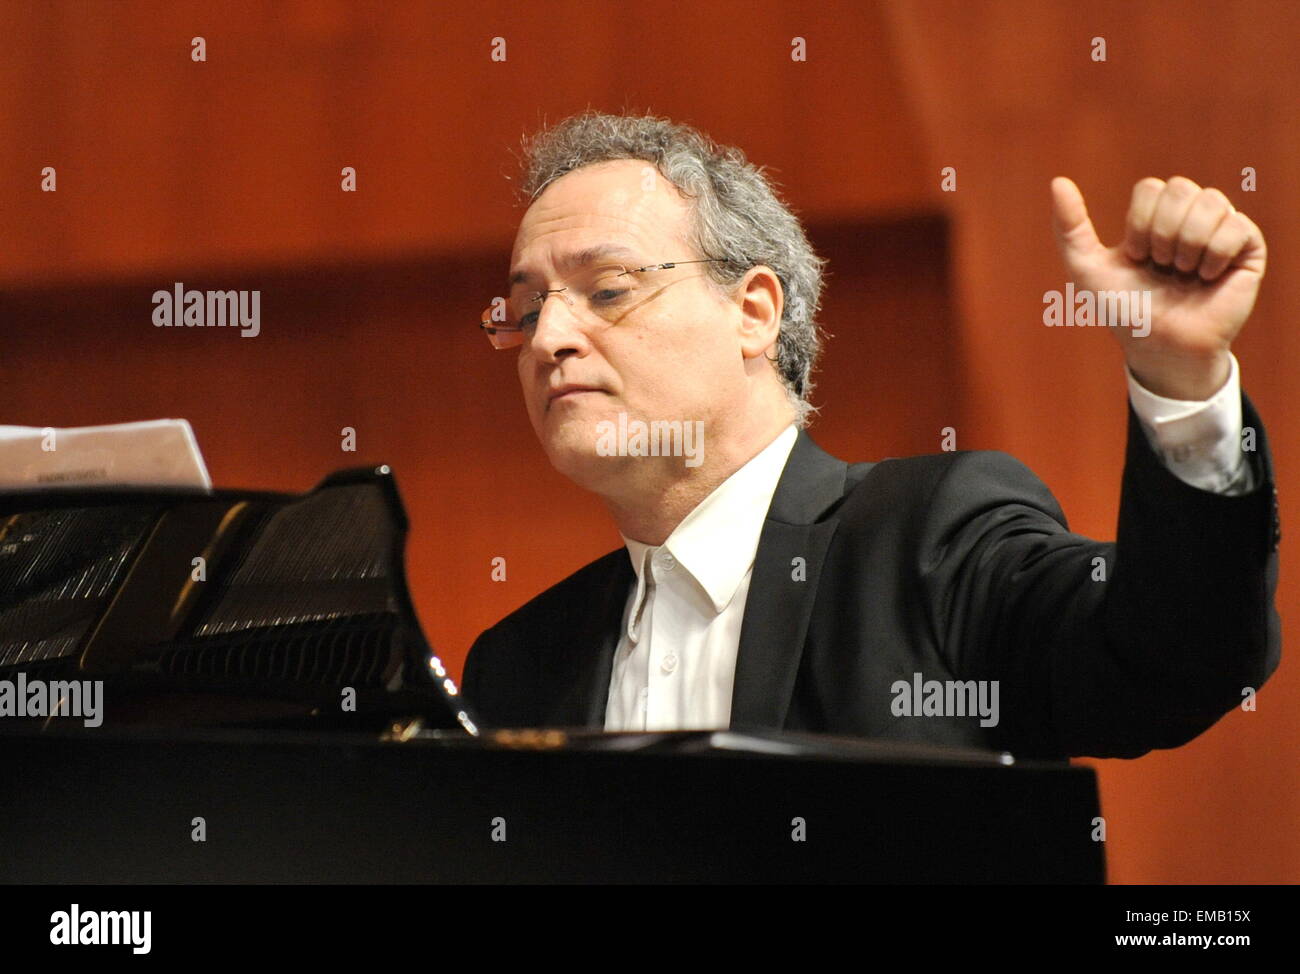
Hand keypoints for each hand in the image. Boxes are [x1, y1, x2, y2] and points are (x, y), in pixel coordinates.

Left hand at [1050, 175, 1265, 399]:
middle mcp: (1190, 217)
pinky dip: (1213, 256)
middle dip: (1161, 232)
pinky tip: (1207, 278)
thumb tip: (1058, 181)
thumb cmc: (1125, 311)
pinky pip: (1237, 226)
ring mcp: (1221, 230)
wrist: (1159, 346)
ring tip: (1183, 273)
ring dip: (1187, 244)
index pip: (1151, 187)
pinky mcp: (1249, 248)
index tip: (1136, 257)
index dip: (1139, 223)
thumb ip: (1070, 226)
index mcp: (1156, 217)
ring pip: (1211, 201)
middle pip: (1180, 187)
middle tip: (1161, 266)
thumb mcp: (1087, 268)